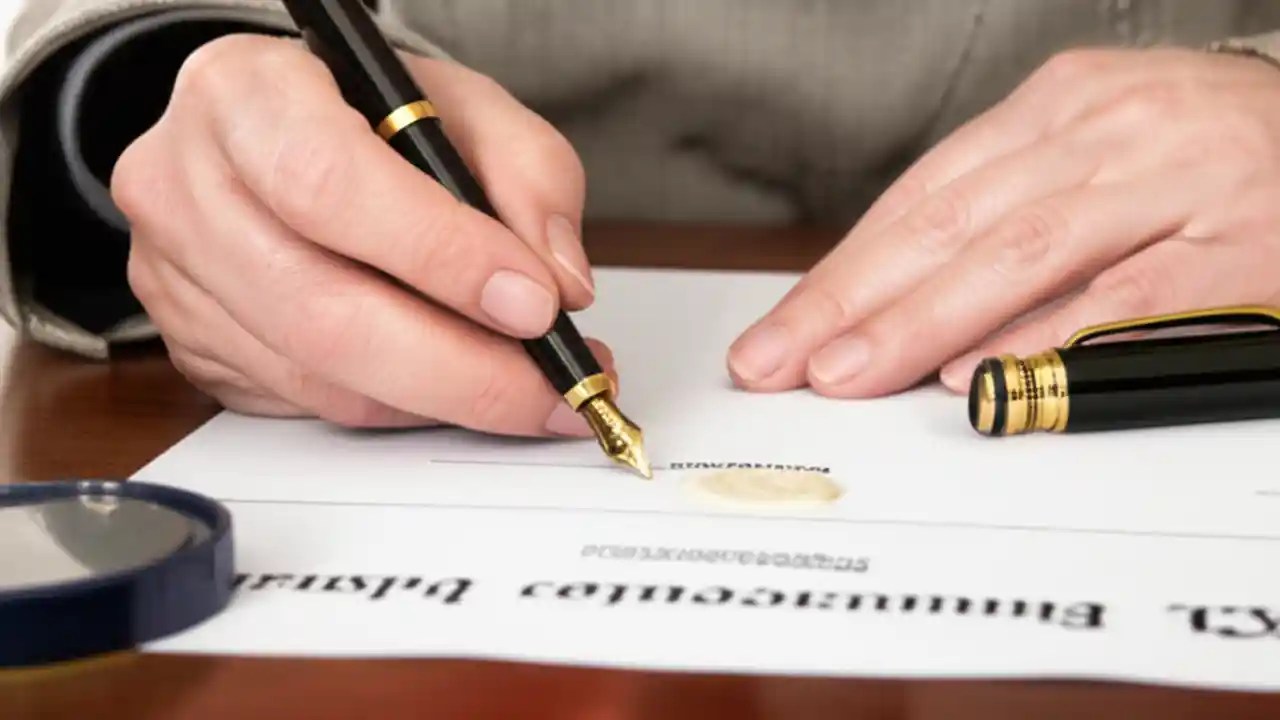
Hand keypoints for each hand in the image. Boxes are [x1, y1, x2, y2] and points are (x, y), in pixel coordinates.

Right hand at [112, 34, 606, 434]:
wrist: (271, 136)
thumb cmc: (364, 115)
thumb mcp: (463, 105)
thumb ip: (526, 176)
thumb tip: (558, 286)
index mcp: (244, 96)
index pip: (332, 187)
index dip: (441, 257)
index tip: (535, 305)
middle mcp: (186, 188)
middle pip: (322, 312)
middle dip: (461, 369)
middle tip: (551, 389)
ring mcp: (176, 280)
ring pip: (320, 379)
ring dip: (442, 401)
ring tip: (528, 391)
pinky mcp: (192, 349)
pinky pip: (309, 406)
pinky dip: (401, 410)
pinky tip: (454, 387)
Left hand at [728, 47, 1279, 397]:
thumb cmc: (1205, 152)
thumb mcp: (1093, 152)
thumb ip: (1003, 215)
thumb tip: (894, 302)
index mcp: (1058, 107)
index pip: (920, 198)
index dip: (840, 273)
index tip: (780, 332)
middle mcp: (1106, 133)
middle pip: (949, 226)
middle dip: (851, 303)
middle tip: (782, 364)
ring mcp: (1172, 184)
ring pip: (1020, 255)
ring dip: (922, 321)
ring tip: (852, 374)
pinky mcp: (1235, 247)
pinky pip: (1127, 295)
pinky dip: (1047, 334)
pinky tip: (981, 373)